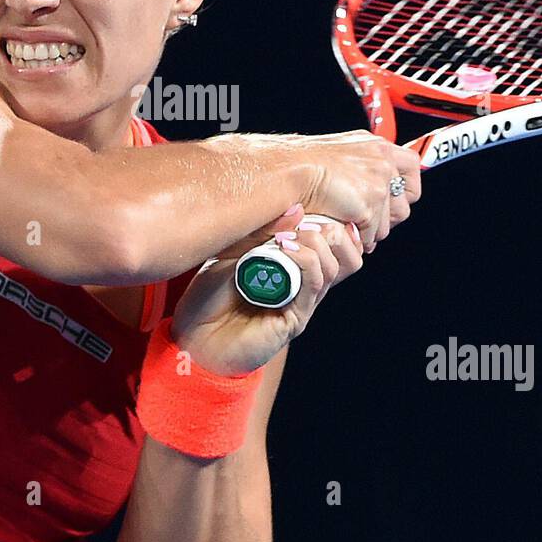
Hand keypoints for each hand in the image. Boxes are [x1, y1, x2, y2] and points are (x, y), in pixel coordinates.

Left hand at [169, 205, 365, 375]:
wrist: (192, 338)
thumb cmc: (209, 296)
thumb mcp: (234, 251)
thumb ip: (264, 231)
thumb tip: (297, 207)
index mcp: (296, 267)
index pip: (337, 240)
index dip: (333, 219)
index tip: (309, 203)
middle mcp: (305, 285)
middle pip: (349, 254)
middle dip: (334, 228)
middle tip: (304, 222)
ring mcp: (303, 303)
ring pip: (336, 267)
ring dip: (318, 242)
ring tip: (289, 237)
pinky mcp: (295, 320)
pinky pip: (315, 284)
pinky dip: (307, 261)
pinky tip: (288, 250)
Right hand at [301, 131, 420, 253]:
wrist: (290, 169)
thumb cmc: (303, 163)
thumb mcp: (341, 154)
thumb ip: (361, 166)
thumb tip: (370, 187)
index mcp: (376, 146)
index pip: (412, 165)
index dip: (404, 187)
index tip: (393, 199)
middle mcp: (382, 160)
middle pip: (406, 200)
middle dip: (390, 216)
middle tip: (371, 221)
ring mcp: (378, 181)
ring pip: (389, 222)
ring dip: (372, 230)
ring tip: (353, 227)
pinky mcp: (369, 203)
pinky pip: (372, 233)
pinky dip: (359, 237)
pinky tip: (346, 232)